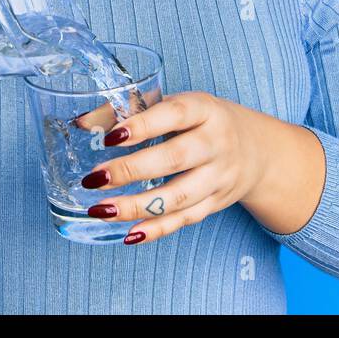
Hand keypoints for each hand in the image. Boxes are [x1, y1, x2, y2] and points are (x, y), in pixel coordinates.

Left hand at [76, 91, 279, 244]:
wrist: (256, 149)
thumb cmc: (202, 121)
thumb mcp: (176, 104)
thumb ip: (129, 109)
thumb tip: (82, 122)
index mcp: (205, 109)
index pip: (175, 114)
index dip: (142, 125)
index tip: (109, 137)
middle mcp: (217, 143)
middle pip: (175, 159)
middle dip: (131, 170)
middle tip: (94, 178)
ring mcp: (219, 176)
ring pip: (178, 197)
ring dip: (136, 206)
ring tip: (101, 209)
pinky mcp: (216, 203)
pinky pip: (185, 220)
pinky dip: (157, 229)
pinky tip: (129, 233)